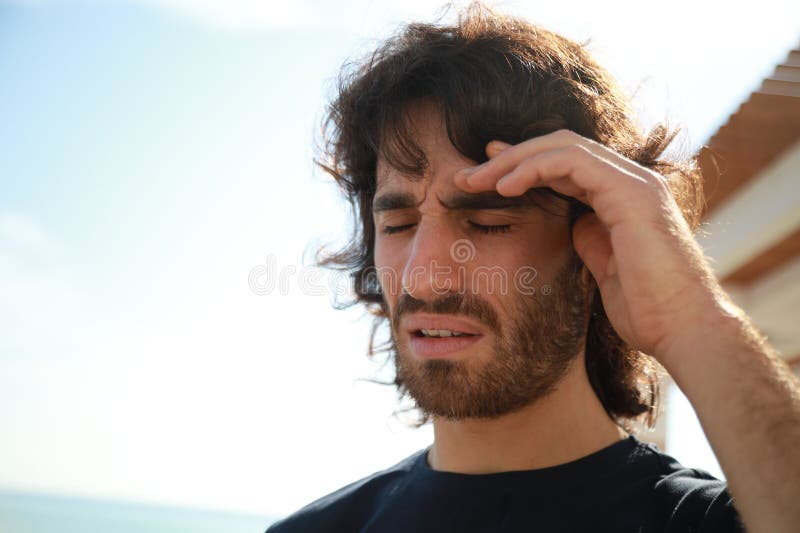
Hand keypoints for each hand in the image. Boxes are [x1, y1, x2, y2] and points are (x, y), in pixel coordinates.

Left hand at [454, 129, 721, 359]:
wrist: (681, 330)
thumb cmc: (646, 308)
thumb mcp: (601, 267)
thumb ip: (586, 237)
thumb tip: (566, 224)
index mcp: (620, 198)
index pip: (563, 166)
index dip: (522, 167)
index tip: (484, 179)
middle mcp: (629, 182)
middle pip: (558, 149)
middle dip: (508, 159)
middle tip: (468, 177)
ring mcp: (633, 182)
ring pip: (562, 147)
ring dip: (513, 160)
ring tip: (476, 180)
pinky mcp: (631, 191)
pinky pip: (572, 162)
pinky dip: (534, 167)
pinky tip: (505, 186)